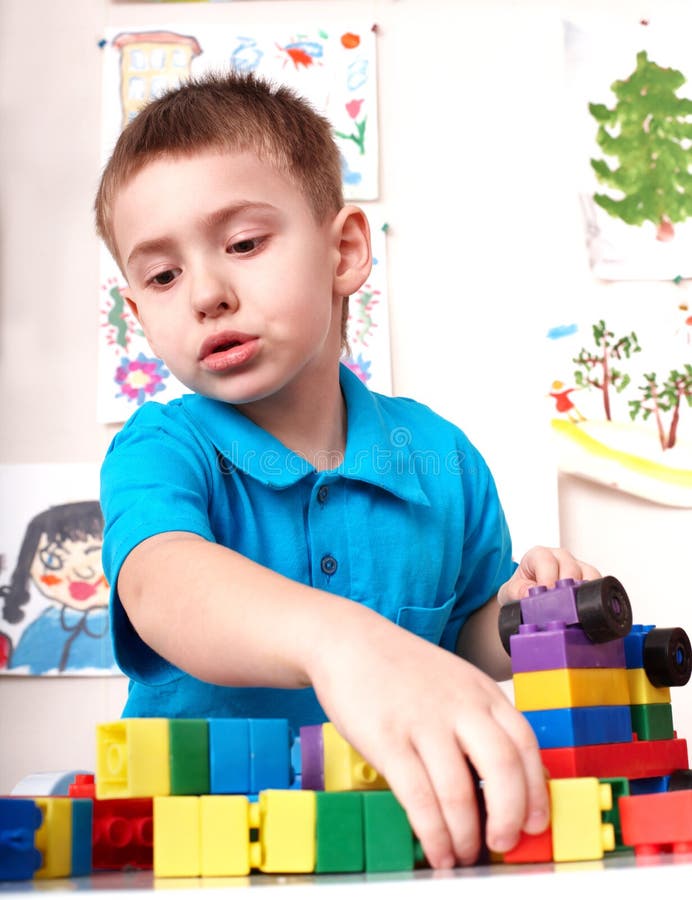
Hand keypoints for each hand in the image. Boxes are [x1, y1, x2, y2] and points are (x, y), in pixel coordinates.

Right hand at [308, 609, 549, 868]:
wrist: (350, 642)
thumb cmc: (404, 671)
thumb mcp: (456, 684)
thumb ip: (480, 723)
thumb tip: (507, 786)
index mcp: (482, 693)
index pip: (525, 746)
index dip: (536, 792)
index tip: (535, 824)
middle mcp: (459, 706)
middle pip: (502, 769)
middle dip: (509, 818)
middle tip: (503, 844)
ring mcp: (422, 721)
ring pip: (458, 792)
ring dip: (466, 836)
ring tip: (463, 855)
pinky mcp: (386, 739)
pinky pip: (417, 797)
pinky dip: (432, 834)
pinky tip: (437, 849)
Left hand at [497, 546, 600, 605]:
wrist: (525, 599)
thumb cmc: (520, 590)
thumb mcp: (511, 591)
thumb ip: (516, 591)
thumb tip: (529, 594)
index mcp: (539, 555)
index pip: (547, 560)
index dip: (547, 577)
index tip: (545, 593)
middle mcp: (560, 558)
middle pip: (571, 567)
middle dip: (566, 588)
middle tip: (561, 605)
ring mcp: (578, 567)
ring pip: (589, 574)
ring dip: (583, 593)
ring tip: (575, 609)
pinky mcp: (589, 580)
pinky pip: (598, 585)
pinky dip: (595, 597)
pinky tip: (587, 609)